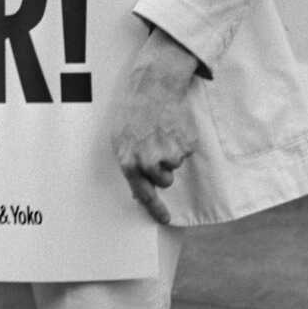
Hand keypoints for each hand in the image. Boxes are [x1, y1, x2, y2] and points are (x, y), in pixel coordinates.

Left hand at [111, 28, 199, 224]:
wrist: (152, 89)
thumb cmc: (132, 114)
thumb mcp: (121, 142)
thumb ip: (130, 166)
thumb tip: (138, 191)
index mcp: (129, 163)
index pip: (144, 195)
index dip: (156, 209)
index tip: (165, 219)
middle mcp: (149, 162)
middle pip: (164, 181)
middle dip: (162, 169)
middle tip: (155, 147)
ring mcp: (168, 154)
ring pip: (176, 166)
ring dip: (171, 153)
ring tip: (161, 133)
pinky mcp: (185, 144)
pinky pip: (186, 152)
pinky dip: (181, 142)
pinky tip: (171, 127)